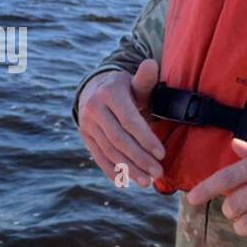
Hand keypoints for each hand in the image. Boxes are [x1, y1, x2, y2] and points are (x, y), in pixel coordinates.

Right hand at [77, 59, 164, 186]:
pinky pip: (98, 156)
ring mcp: (87, 123)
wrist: (96, 88)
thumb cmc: (126, 89)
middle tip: (158, 174)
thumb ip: (145, 79)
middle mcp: (94, 108)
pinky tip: (125, 181)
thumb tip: (151, 64)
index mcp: (109, 93)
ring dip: (128, 169)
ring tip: (146, 182)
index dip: (146, 140)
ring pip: (109, 151)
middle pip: (119, 140)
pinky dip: (111, 170)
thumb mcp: (135, 82)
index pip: (129, 121)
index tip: (162, 155)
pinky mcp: (84, 136)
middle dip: (139, 159)